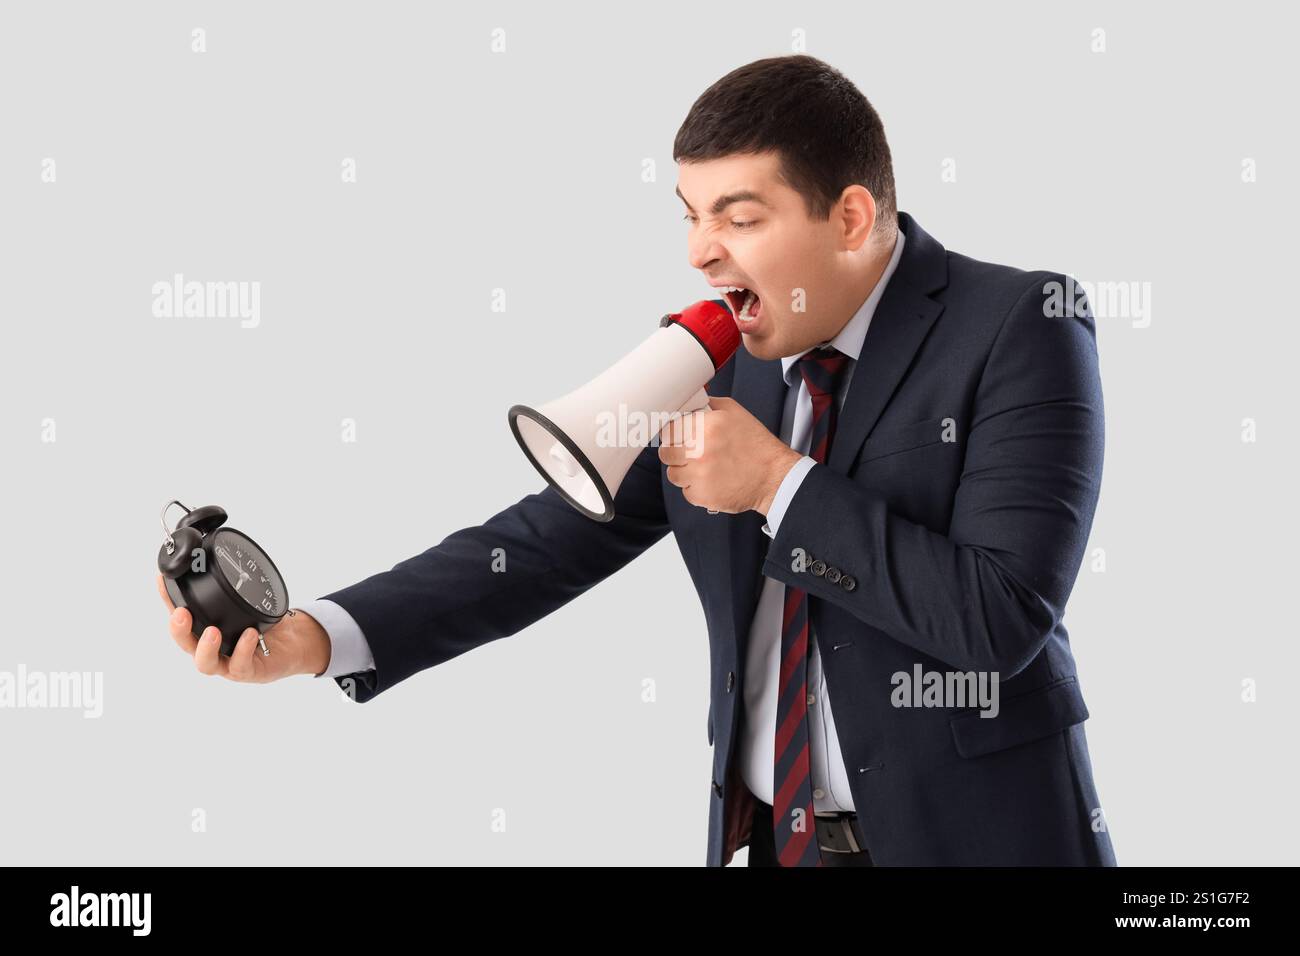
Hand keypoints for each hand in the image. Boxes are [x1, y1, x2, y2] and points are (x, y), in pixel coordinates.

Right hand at [157, 573, 330, 681]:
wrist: (292, 645)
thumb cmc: (263, 624)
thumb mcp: (247, 601)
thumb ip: (232, 586)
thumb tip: (223, 555)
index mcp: (205, 628)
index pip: (180, 614)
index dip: (168, 598)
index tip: (162, 579)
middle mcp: (210, 647)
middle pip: (184, 643)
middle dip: (178, 629)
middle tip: (182, 613)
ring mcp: (226, 662)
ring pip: (206, 662)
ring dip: (206, 646)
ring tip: (213, 631)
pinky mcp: (247, 671)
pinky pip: (241, 664)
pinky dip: (243, 648)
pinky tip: (249, 634)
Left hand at [658, 396, 802, 514]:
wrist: (774, 477)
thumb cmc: (756, 446)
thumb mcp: (735, 412)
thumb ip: (708, 405)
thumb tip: (687, 405)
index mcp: (707, 426)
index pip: (669, 429)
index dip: (673, 434)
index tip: (677, 437)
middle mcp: (700, 450)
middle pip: (666, 453)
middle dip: (675, 453)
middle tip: (689, 454)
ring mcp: (699, 474)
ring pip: (672, 474)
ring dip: (684, 472)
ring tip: (703, 468)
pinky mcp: (702, 495)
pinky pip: (686, 492)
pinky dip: (695, 488)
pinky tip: (711, 481)